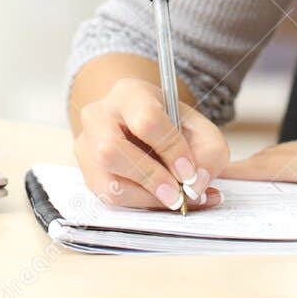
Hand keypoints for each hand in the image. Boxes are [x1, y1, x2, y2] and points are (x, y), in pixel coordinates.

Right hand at [73, 77, 229, 210]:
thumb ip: (210, 153)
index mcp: (130, 93)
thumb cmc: (172, 126)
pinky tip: (160, 201)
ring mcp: (86, 144)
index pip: (146, 120)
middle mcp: (99, 115)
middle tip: (178, 195)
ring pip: (107, 181)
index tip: (190, 172)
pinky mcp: (86, 172)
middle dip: (151, 178)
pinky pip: (107, 197)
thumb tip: (197, 185)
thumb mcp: (200, 129)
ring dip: (146, 198)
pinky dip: (138, 204)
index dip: (170, 149)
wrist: (141, 127)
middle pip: (112, 149)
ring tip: (174, 200)